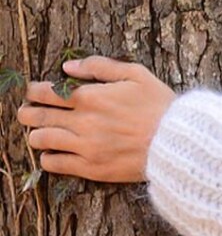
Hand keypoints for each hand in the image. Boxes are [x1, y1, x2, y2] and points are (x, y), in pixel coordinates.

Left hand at [16, 56, 175, 183]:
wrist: (181, 145)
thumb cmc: (161, 108)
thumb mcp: (136, 75)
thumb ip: (100, 66)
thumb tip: (68, 67)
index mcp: (89, 97)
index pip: (43, 92)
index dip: (33, 92)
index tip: (36, 94)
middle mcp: (82, 122)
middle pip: (34, 116)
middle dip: (27, 113)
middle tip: (30, 114)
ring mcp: (85, 147)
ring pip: (40, 140)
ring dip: (37, 135)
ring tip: (43, 135)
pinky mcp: (93, 168)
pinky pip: (55, 165)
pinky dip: (49, 158)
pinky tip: (55, 154)